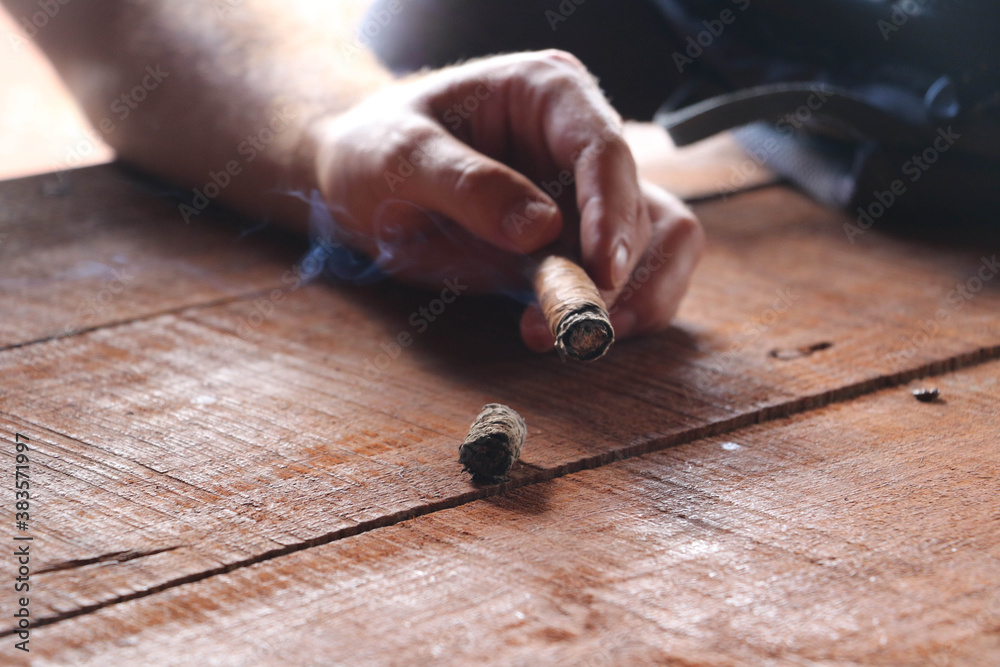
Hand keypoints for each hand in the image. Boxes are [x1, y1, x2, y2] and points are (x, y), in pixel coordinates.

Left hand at [310, 49, 703, 348]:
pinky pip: (632, 278)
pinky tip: (564, 329)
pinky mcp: (580, 241)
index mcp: (546, 92)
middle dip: (617, 273)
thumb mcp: (401, 157)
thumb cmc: (376, 150)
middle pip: (640, 206)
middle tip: (572, 325)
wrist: (359, 183)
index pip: (605, 147)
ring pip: (659, 245)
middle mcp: (580, 138)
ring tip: (572, 335)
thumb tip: (541, 230)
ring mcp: (586, 193)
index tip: (602, 270)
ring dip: (631, 299)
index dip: (612, 212)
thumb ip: (466, 185)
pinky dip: (616, 312)